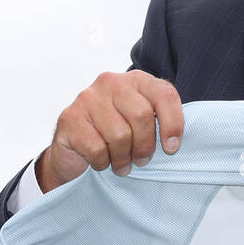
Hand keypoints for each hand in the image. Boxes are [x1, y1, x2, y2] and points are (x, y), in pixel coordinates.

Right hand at [35, 69, 184, 193]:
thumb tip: (173, 143)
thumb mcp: (142, 124)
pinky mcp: (70, 117)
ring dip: (123, 158)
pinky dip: (103, 162)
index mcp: (136, 80)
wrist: (72, 147)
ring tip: (122, 164)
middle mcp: (111, 82)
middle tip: (142, 160)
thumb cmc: (115, 134)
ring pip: (120, 135)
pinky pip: (97, 148)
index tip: (171, 148)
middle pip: (142, 116)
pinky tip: (102, 161)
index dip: (173, 124)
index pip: (165, 94)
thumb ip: (159, 122)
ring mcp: (88, 97)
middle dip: (145, 146)